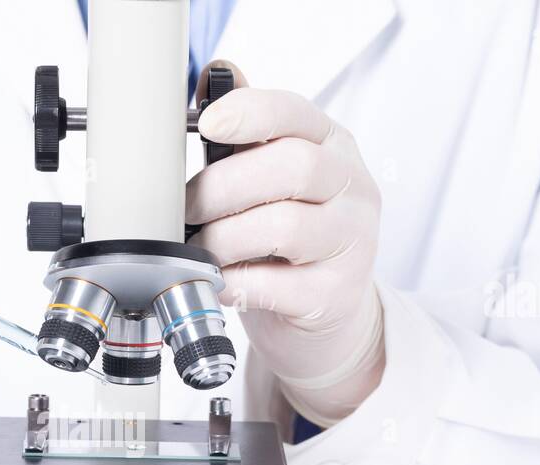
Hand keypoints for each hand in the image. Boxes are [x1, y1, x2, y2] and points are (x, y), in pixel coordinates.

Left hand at [188, 62, 383, 426]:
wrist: (326, 314)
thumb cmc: (288, 240)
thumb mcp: (272, 180)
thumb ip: (247, 131)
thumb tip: (217, 74)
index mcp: (333, 146)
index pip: (295, 113)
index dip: (248, 113)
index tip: (207, 124)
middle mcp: (352, 188)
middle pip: (291, 167)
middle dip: (222, 188)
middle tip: (186, 209)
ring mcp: (353, 242)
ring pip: (285, 227)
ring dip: (225, 238)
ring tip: (201, 249)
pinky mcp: (339, 294)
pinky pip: (279, 286)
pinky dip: (237, 283)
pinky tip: (219, 281)